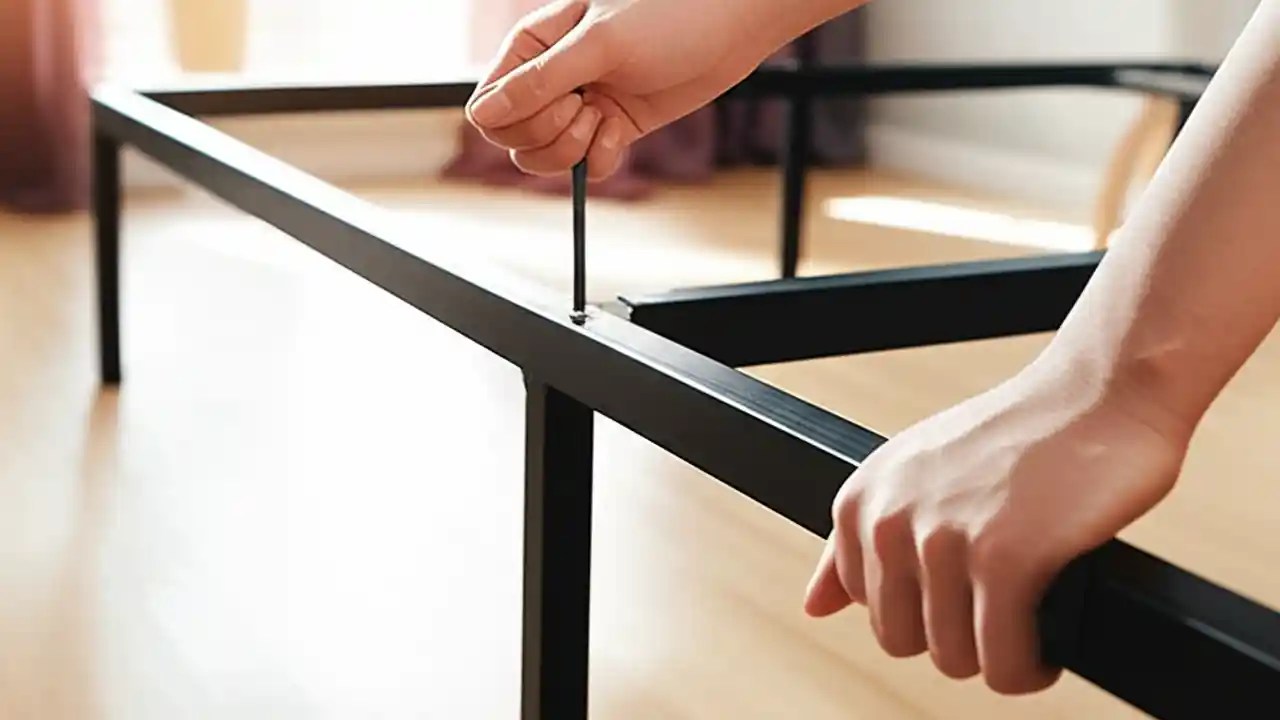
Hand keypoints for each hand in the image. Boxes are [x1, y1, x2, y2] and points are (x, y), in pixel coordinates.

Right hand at [465, 0, 844, 178]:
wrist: (730, 27)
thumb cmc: (669, 14)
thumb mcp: (599, 44)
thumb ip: (539, 82)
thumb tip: (484, 116)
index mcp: (533, 47)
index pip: (488, 106)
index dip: (515, 120)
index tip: (560, 101)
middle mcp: (550, 77)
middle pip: (513, 138)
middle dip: (548, 136)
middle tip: (588, 108)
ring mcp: (580, 103)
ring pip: (543, 157)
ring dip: (571, 152)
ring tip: (604, 121)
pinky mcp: (611, 126)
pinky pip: (584, 165)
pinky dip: (599, 160)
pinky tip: (621, 134)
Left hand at [803, 360, 1188, 692]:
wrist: (1103, 393)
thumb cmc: (1022, 437)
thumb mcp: (915, 472)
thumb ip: (860, 539)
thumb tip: (812, 606)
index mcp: (861, 499)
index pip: (865, 606)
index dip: (923, 606)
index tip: (964, 582)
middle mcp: (889, 519)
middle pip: (902, 641)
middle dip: (956, 636)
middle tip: (1002, 603)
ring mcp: (942, 539)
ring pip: (954, 659)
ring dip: (999, 655)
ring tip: (1028, 616)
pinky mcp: (1003, 561)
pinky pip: (1004, 664)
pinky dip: (1031, 669)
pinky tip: (1048, 645)